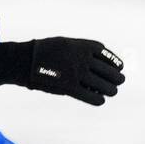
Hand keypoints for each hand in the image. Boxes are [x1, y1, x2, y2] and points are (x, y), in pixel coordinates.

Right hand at [0, 37, 124, 105]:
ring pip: (104, 86)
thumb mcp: (66, 44)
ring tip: (111, 92)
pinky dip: (98, 99)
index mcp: (84, 46)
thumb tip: (97, 64)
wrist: (25, 60)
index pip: (108, 57)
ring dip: (110, 90)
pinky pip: (91, 96)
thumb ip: (82, 51)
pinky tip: (99, 100)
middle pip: (110, 72)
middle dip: (117, 78)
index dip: (116, 63)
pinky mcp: (70, 87)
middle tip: (118, 83)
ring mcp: (78, 74)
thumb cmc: (44, 51)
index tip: (119, 68)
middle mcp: (84, 59)